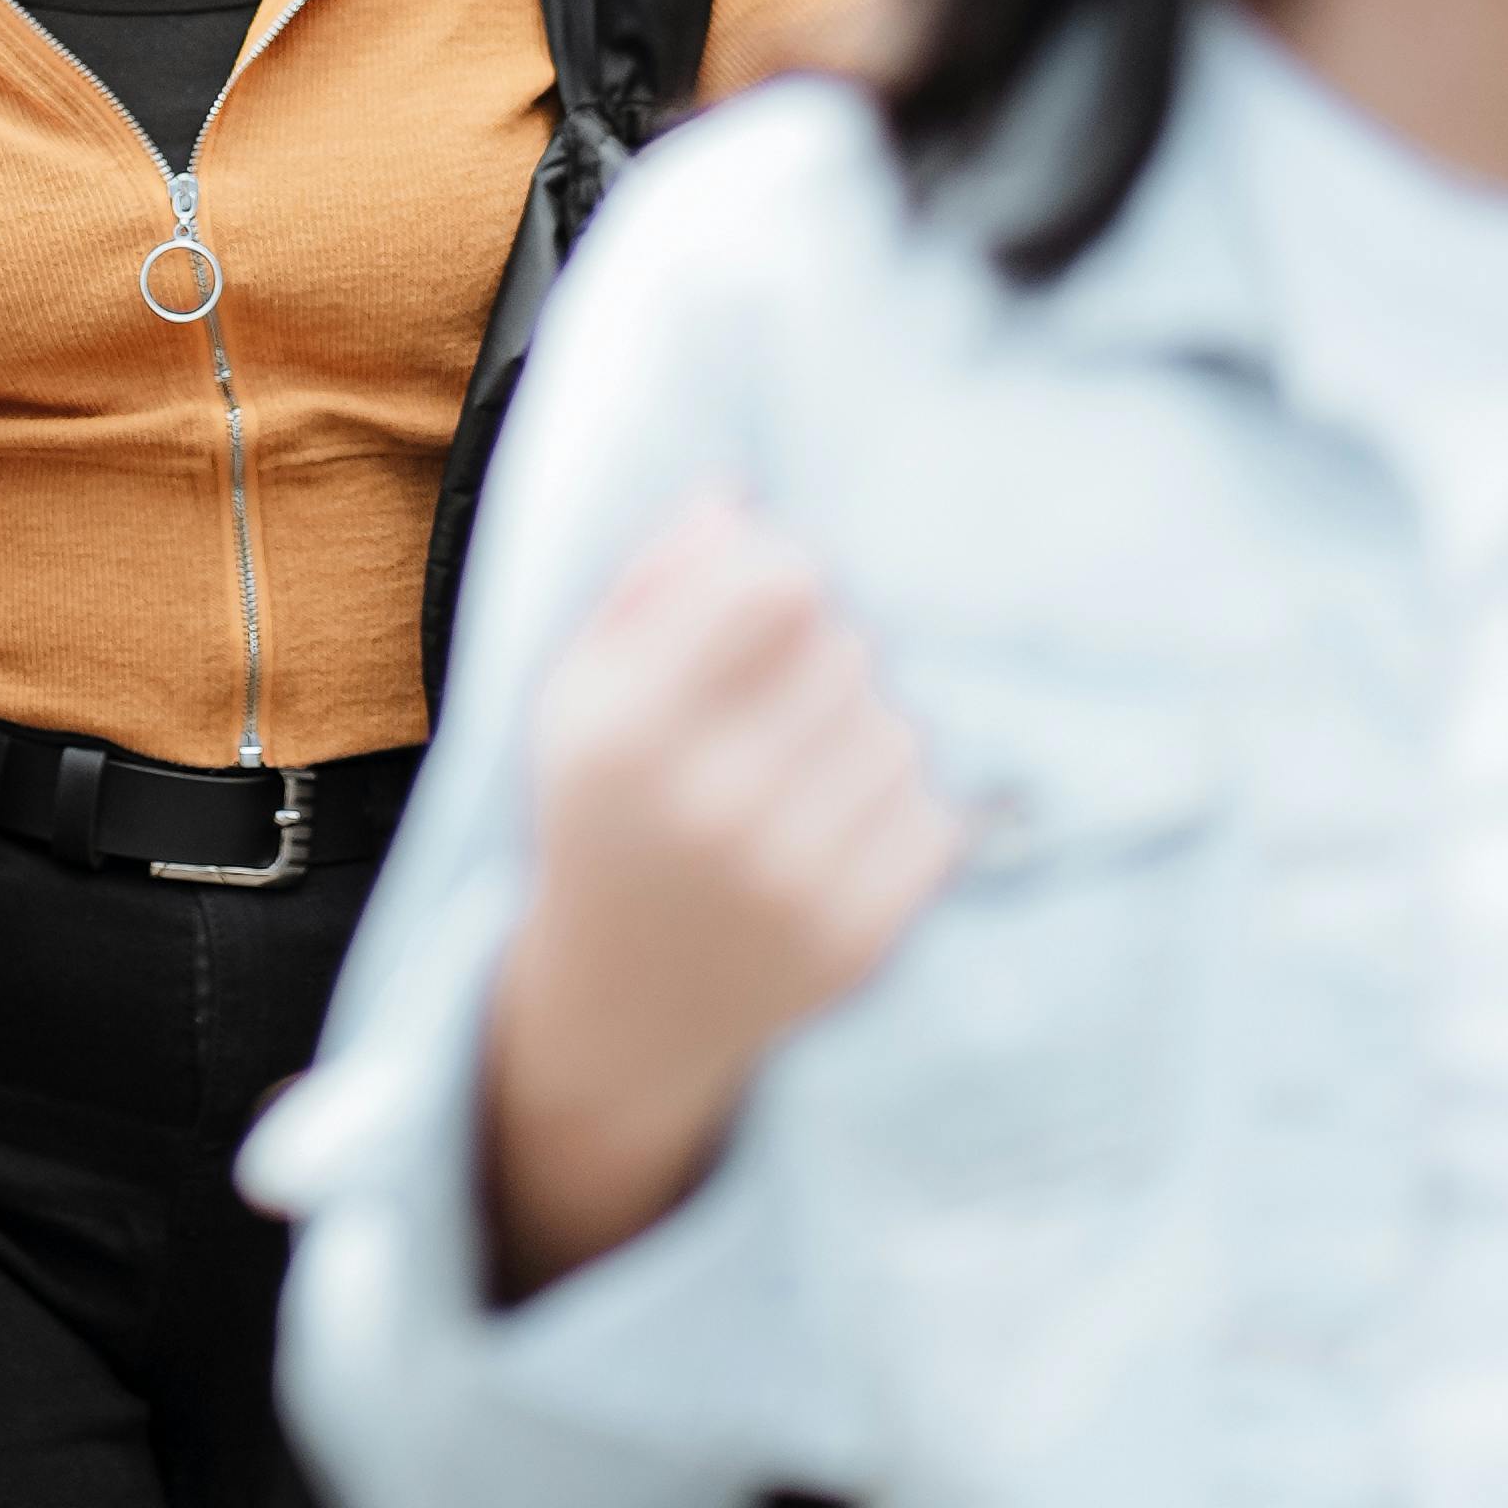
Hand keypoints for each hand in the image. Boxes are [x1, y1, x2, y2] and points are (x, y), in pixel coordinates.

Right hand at [481, 492, 956, 1292]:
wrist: (622, 1006)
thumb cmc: (601, 818)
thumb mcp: (574, 695)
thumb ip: (645, 589)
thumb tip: (737, 501)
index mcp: (622, 731)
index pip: (778, 585)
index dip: (784, 574)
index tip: (768, 597)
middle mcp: (707, 808)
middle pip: (845, 648)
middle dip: (823, 654)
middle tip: (778, 698)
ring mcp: (790, 882)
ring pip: (899, 728)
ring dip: (865, 727)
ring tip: (803, 766)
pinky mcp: (857, 938)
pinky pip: (934, 813)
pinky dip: (899, 804)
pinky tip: (836, 824)